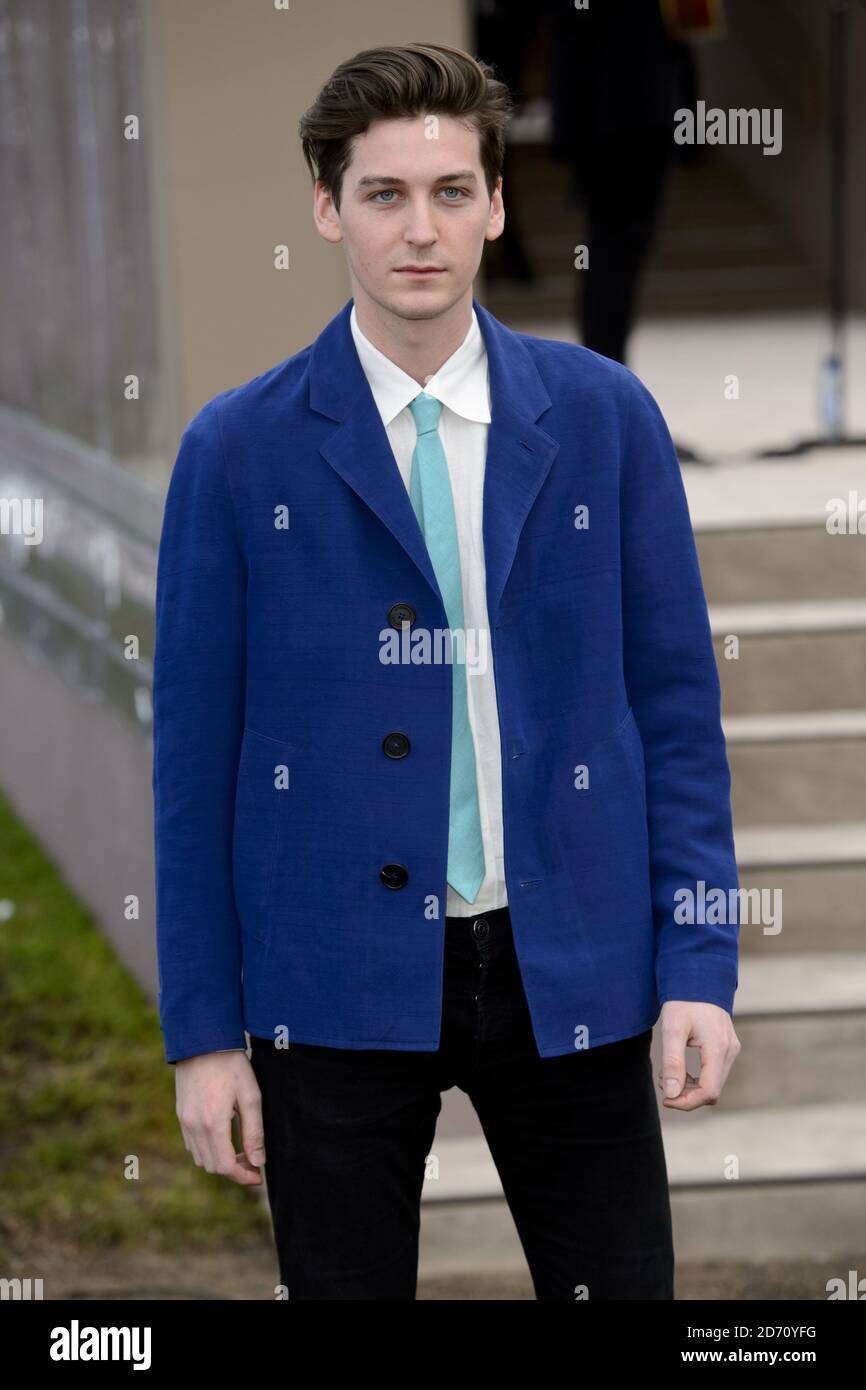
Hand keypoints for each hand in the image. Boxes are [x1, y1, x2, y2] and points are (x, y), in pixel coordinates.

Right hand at [175, 1050, 265, 1183]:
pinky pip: (192, 1144)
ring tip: (242, 1150)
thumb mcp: (251, 1096)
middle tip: (254, 1162)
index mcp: (213, 1124)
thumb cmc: (232, 1065)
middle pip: (212, 1166)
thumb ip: (254, 1132)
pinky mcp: (181, 1114)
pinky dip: (208, 1150)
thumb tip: (258, 1162)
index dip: (243, 1177)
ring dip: (220, 1161)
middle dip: (234, 1170)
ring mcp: (184, 1121)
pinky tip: (224, 1138)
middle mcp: (194, 1127)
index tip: (259, 1177)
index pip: (226, 1166)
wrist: (203, 1041)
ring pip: (201, 1158)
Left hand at [657, 1001, 740, 1110]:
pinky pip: (714, 1073)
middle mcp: (730, 1051)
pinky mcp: (726, 1047)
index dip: (686, 1102)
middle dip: (687, 1095)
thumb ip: (673, 1062)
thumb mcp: (673, 1029)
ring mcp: (731, 1049)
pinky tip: (679, 1069)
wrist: (698, 977)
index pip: (709, 1091)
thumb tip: (672, 1094)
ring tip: (668, 1075)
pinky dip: (697, 1078)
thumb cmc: (683, 1000)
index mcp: (718, 1048)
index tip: (665, 1098)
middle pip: (712, 1091)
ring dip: (691, 1087)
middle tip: (664, 1083)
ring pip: (714, 1084)